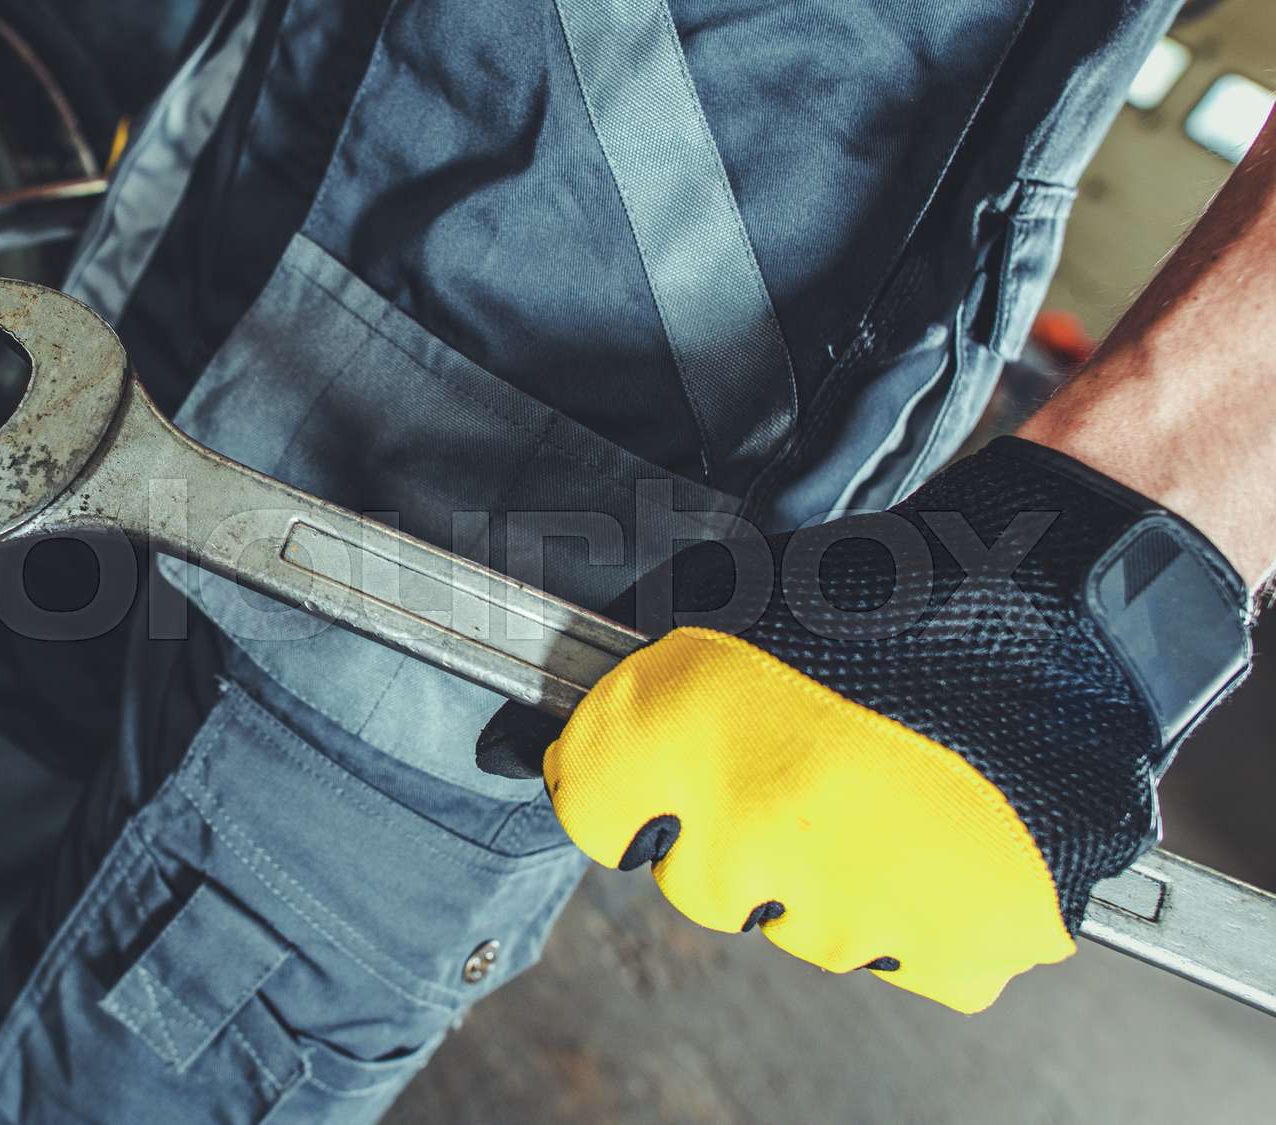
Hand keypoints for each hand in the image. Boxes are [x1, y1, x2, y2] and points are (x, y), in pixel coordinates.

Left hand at [478, 438, 1248, 1011]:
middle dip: (736, 833)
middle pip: (699, 880)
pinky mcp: (947, 947)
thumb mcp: (736, 594)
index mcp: (674, 740)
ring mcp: (846, 908)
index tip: (650, 781)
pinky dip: (919, 908)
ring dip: (830, 875)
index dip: (623, 790)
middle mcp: (740, 840)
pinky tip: (943, 832)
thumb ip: (651, 685)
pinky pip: (903, 953)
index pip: (592, 811)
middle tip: (808, 768)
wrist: (1052, 601)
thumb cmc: (893, 587)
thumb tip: (588, 745)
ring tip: (889, 790)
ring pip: (802, 926)